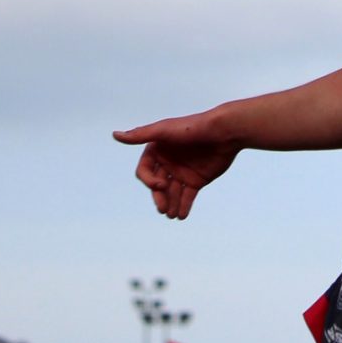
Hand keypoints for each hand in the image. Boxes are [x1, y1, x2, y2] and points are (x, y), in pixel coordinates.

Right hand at [113, 113, 242, 219]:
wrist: (226, 131)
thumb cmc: (194, 127)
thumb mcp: (165, 130)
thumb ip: (141, 135)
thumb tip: (115, 135)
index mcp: (158, 151)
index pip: (144, 172)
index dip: (149, 180)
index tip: (161, 184)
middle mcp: (168, 162)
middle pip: (157, 185)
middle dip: (159, 197)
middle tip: (164, 209)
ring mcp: (182, 172)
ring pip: (172, 193)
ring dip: (170, 205)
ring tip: (172, 215)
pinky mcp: (197, 179)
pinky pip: (187, 196)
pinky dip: (184, 206)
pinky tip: (182, 215)